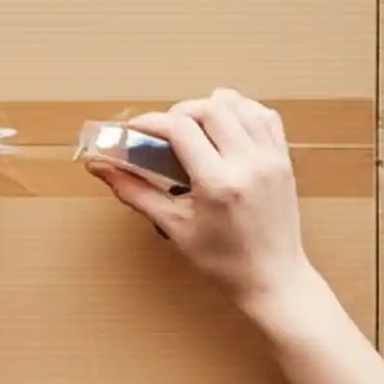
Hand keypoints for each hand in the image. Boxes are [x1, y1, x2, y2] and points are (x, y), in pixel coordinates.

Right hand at [89, 89, 311, 313]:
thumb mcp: (173, 227)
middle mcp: (248, 164)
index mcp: (219, 184)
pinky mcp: (284, 160)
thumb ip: (135, 192)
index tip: (136, 129)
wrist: (273, 279)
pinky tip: (226, 127)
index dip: (152, 121)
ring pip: (239, 104)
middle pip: (211, 108)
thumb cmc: (223, 262)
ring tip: (195, 127)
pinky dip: (242, 111)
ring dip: (211, 106)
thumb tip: (99, 168)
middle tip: (166, 132)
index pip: (181, 129)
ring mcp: (271, 159)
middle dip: (181, 111)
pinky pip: (264, 116)